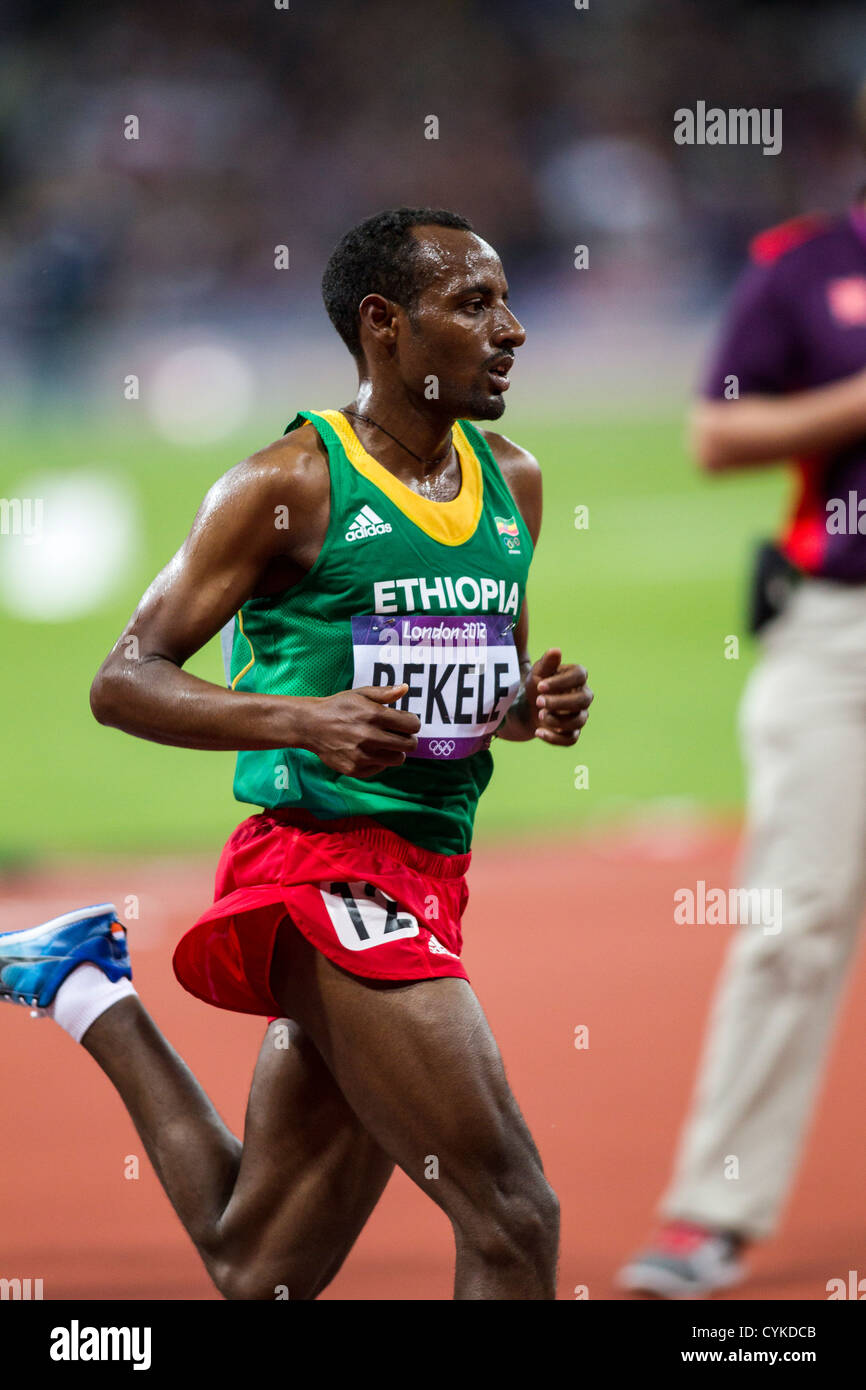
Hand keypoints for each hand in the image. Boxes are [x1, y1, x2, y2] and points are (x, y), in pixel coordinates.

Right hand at [300, 684, 419, 777]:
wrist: (310, 725)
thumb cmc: (338, 707)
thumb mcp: (360, 694)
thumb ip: (384, 693)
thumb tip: (405, 689)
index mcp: (374, 715)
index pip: (412, 725)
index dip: (412, 723)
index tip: (406, 723)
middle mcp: (370, 736)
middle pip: (409, 745)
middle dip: (408, 739)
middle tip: (399, 735)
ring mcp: (362, 755)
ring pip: (398, 759)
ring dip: (396, 751)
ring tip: (385, 744)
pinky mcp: (354, 768)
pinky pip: (380, 768)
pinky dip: (379, 761)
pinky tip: (369, 751)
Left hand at [527, 648, 592, 745]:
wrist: (527, 708)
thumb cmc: (537, 686)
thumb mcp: (538, 673)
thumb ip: (547, 662)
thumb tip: (556, 650)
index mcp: (578, 677)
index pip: (579, 676)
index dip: (561, 682)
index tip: (540, 686)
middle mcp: (584, 696)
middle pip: (583, 700)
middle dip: (560, 702)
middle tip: (538, 702)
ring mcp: (580, 715)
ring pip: (578, 721)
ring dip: (557, 720)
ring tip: (539, 715)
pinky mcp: (572, 732)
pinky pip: (571, 739)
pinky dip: (554, 738)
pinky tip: (538, 732)